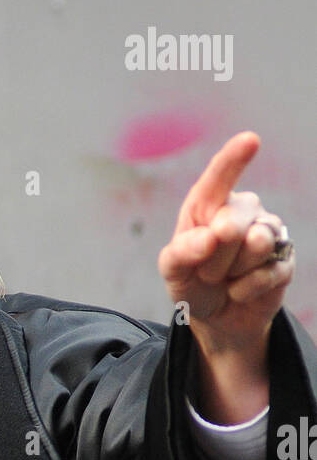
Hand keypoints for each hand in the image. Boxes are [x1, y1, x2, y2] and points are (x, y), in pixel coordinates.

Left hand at [157, 132, 293, 420]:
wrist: (216, 318)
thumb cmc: (192, 284)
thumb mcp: (173, 271)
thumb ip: (179, 252)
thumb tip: (208, 236)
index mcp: (209, 204)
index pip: (219, 179)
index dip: (234, 160)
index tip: (250, 141)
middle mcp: (243, 210)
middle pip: (231, 223)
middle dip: (211, 259)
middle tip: (206, 272)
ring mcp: (268, 232)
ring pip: (256, 244)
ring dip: (230, 272)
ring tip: (224, 278)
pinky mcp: (285, 260)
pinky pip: (267, 273)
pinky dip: (245, 289)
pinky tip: (239, 291)